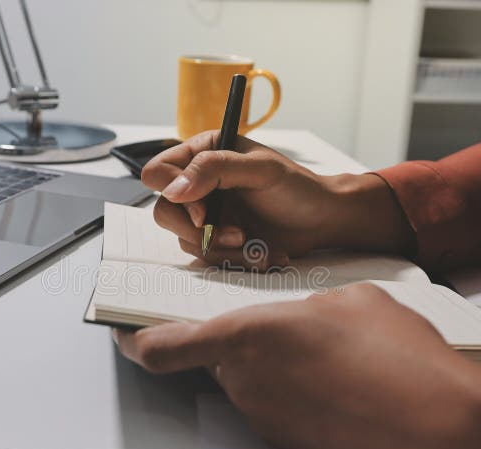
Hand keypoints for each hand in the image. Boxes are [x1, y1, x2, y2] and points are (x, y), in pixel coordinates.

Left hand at [114, 284, 480, 448]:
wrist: (445, 434)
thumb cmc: (401, 363)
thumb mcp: (353, 299)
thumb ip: (308, 304)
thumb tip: (305, 316)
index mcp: (247, 337)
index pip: (162, 347)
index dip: (135, 340)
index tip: (126, 333)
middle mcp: (247, 383)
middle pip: (217, 362)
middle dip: (240, 346)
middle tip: (283, 333)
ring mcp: (270, 421)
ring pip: (254, 385)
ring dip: (278, 369)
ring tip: (330, 357)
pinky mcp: (297, 448)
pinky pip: (283, 410)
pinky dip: (300, 394)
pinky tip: (343, 383)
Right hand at [142, 131, 413, 268]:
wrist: (322, 220)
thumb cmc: (296, 187)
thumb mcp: (259, 169)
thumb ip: (213, 170)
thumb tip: (172, 189)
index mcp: (202, 154)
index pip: (158, 173)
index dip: (173, 194)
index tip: (204, 212)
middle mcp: (197, 184)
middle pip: (164, 213)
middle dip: (201, 232)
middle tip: (237, 236)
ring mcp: (206, 215)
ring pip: (185, 241)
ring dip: (222, 250)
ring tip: (256, 246)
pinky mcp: (216, 241)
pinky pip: (207, 258)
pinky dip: (235, 261)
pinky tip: (263, 254)